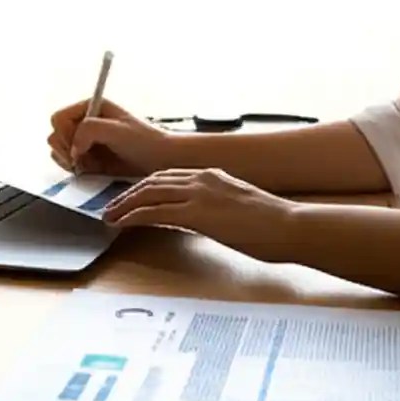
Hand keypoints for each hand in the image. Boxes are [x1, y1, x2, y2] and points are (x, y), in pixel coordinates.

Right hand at [47, 98, 177, 175]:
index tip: (80, 147)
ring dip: (69, 161)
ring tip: (89, 164)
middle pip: (55, 135)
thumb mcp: (117, 130)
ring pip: (58, 150)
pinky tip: (91, 170)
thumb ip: (89, 130)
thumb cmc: (145, 142)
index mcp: (90, 107)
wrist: (162, 160)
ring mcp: (85, 141)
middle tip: (82, 159)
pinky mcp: (88, 158)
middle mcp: (84, 121)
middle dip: (65, 150)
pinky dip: (74, 169)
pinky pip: (67, 163)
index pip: (58, 119)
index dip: (65, 134)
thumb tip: (73, 147)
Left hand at [101, 168, 299, 262]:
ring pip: (148, 193)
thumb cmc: (273, 223)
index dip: (144, 186)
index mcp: (212, 174)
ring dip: (124, 204)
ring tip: (109, 216)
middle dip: (128, 194)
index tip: (130, 197)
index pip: (168, 175)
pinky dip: (133, 216)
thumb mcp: (239, 207)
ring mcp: (199, 194)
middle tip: (112, 207)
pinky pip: (155, 212)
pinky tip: (121, 224)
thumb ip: (217, 207)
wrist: (290, 226)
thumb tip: (205, 218)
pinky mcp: (197, 213)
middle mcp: (202, 178)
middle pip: (152, 181)